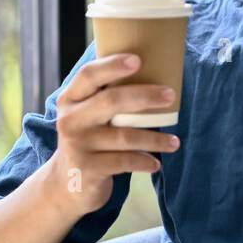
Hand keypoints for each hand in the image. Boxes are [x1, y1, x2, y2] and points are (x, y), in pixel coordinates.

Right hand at [48, 52, 181, 215]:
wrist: (67, 183)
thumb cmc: (91, 139)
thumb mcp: (89, 115)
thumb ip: (109, 96)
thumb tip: (156, 70)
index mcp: (71, 99)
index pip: (88, 75)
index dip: (112, 65)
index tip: (138, 60)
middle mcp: (70, 120)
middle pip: (110, 101)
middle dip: (144, 96)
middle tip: (171, 95)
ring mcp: (77, 145)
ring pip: (124, 137)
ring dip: (155, 138)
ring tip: (175, 142)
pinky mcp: (87, 170)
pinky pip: (124, 162)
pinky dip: (144, 162)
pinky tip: (156, 164)